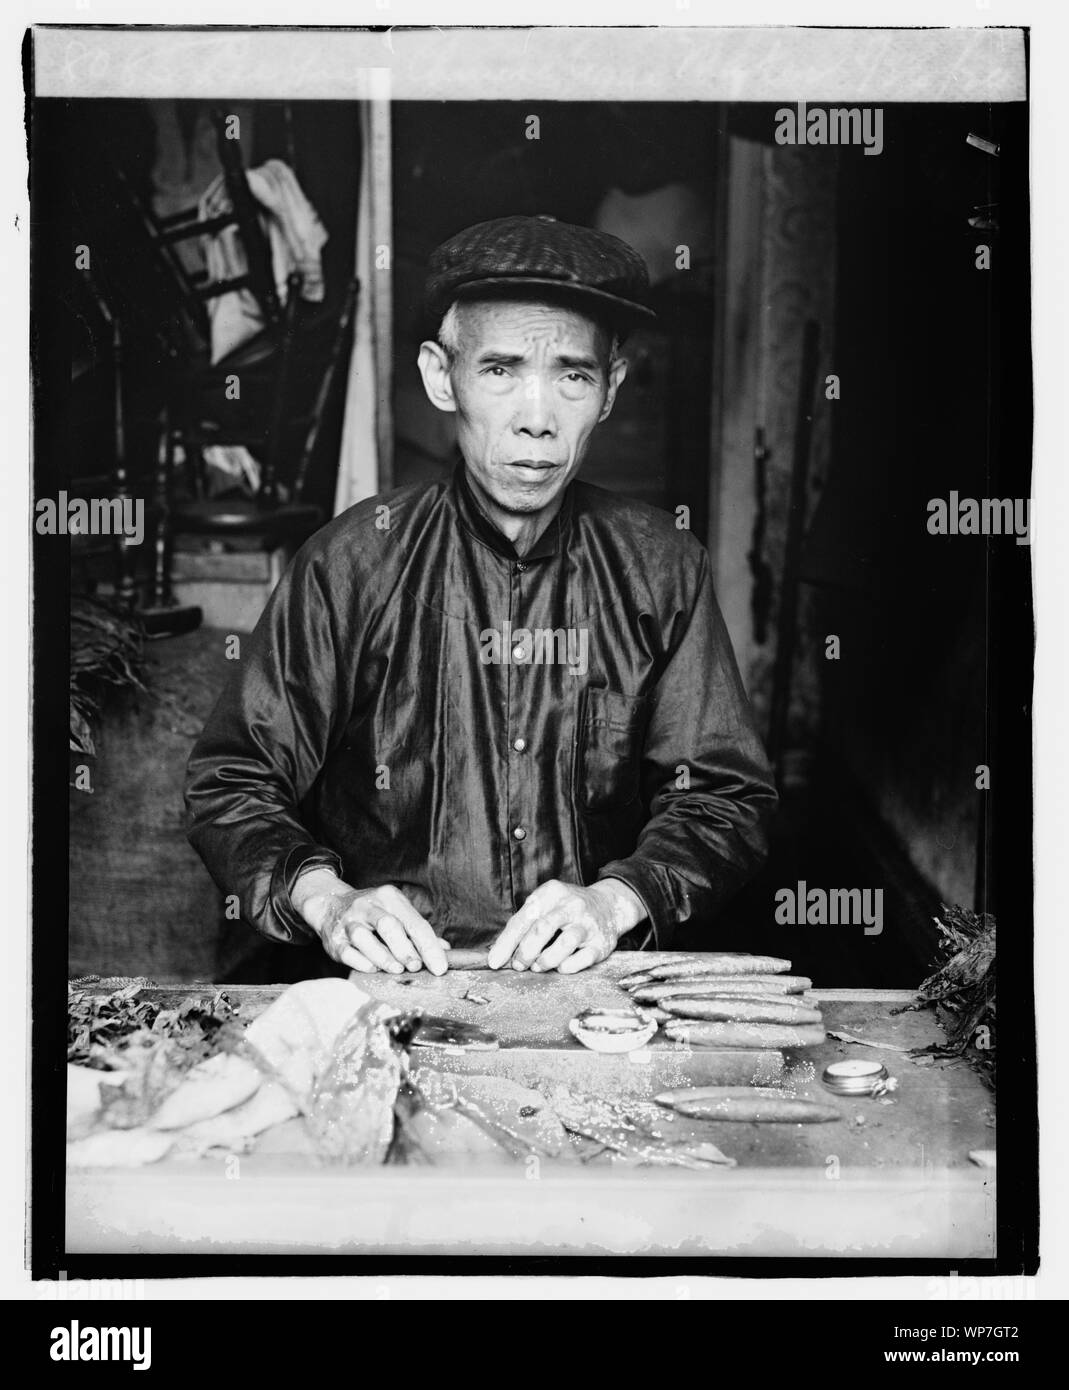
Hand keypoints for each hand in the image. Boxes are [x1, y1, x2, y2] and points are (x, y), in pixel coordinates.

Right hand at [292, 870, 447, 975]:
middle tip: (416, 967)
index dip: (429, 947)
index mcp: (389, 897)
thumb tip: (444, 951)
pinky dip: (363, 964)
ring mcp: (348, 922)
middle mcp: (367, 906)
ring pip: (364, 938)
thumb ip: (419, 932)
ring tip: (397, 970)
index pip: (415, 923)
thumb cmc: (373, 914)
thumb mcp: (397, 913)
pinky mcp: (334, 939)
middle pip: (388, 926)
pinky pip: (349, 953)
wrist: (331, 905)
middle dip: (405, 949)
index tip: (440, 968)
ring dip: (384, 958)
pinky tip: (374, 969)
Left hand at [487, 879, 646, 974]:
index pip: (524, 918)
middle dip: (525, 951)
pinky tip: (559, 967)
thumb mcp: (545, 904)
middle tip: (518, 965)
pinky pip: (583, 959)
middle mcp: (572, 905)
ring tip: (538, 966)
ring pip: (564, 944)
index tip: (495, 961)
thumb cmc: (567, 909)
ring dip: (545, 960)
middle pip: (543, 928)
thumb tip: (499, 953)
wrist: (609, 906)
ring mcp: (589, 924)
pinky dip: (567, 967)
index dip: (507, 942)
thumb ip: (523, 924)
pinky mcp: (602, 943)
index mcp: (552, 893)